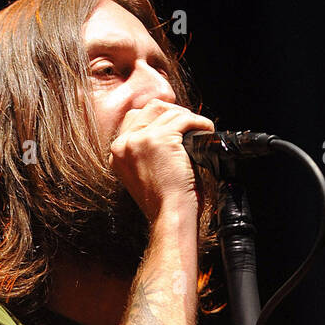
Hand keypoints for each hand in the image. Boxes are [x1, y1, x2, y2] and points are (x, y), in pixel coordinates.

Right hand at [108, 101, 214, 222]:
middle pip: (150, 108)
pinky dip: (200, 122)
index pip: (134, 118)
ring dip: (188, 117)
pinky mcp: (161, 139)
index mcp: (118, 153)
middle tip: (189, 123)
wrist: (169, 216)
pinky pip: (185, 119)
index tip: (174, 124)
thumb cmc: (162, 204)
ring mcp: (142, 139)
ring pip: (168, 111)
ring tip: (200, 128)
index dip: (157, 117)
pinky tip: (207, 130)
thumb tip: (166, 132)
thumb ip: (144, 153)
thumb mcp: (143, 175)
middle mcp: (125, 143)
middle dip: (172, 111)